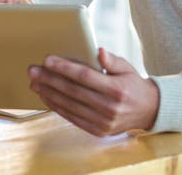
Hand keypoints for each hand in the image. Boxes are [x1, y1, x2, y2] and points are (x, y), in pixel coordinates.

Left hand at [28, 48, 158, 136]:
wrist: (149, 111)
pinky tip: (46, 97)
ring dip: (49, 94)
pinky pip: (72, 118)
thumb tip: (98, 51)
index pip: (84, 76)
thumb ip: (112, 60)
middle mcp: (109, 107)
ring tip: (35, 83)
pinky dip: (57, 107)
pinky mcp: (98, 130)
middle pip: (72, 91)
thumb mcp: (127, 68)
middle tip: (32, 71)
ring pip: (69, 105)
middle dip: (49, 79)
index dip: (64, 67)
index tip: (47, 60)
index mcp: (116, 89)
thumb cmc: (133, 84)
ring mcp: (103, 121)